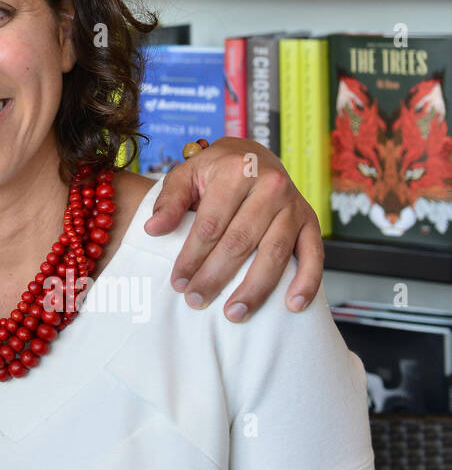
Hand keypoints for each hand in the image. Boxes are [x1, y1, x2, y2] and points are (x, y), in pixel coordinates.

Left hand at [144, 137, 323, 320]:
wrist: (253, 155)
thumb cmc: (215, 170)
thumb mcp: (186, 175)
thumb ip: (169, 202)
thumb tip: (153, 230)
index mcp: (237, 171)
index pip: (210, 224)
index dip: (192, 257)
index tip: (178, 282)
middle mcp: (271, 186)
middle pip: (240, 241)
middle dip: (216, 276)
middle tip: (196, 301)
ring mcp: (295, 205)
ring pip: (275, 253)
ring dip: (255, 288)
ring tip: (234, 313)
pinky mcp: (312, 221)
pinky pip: (315, 255)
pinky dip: (307, 282)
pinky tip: (293, 305)